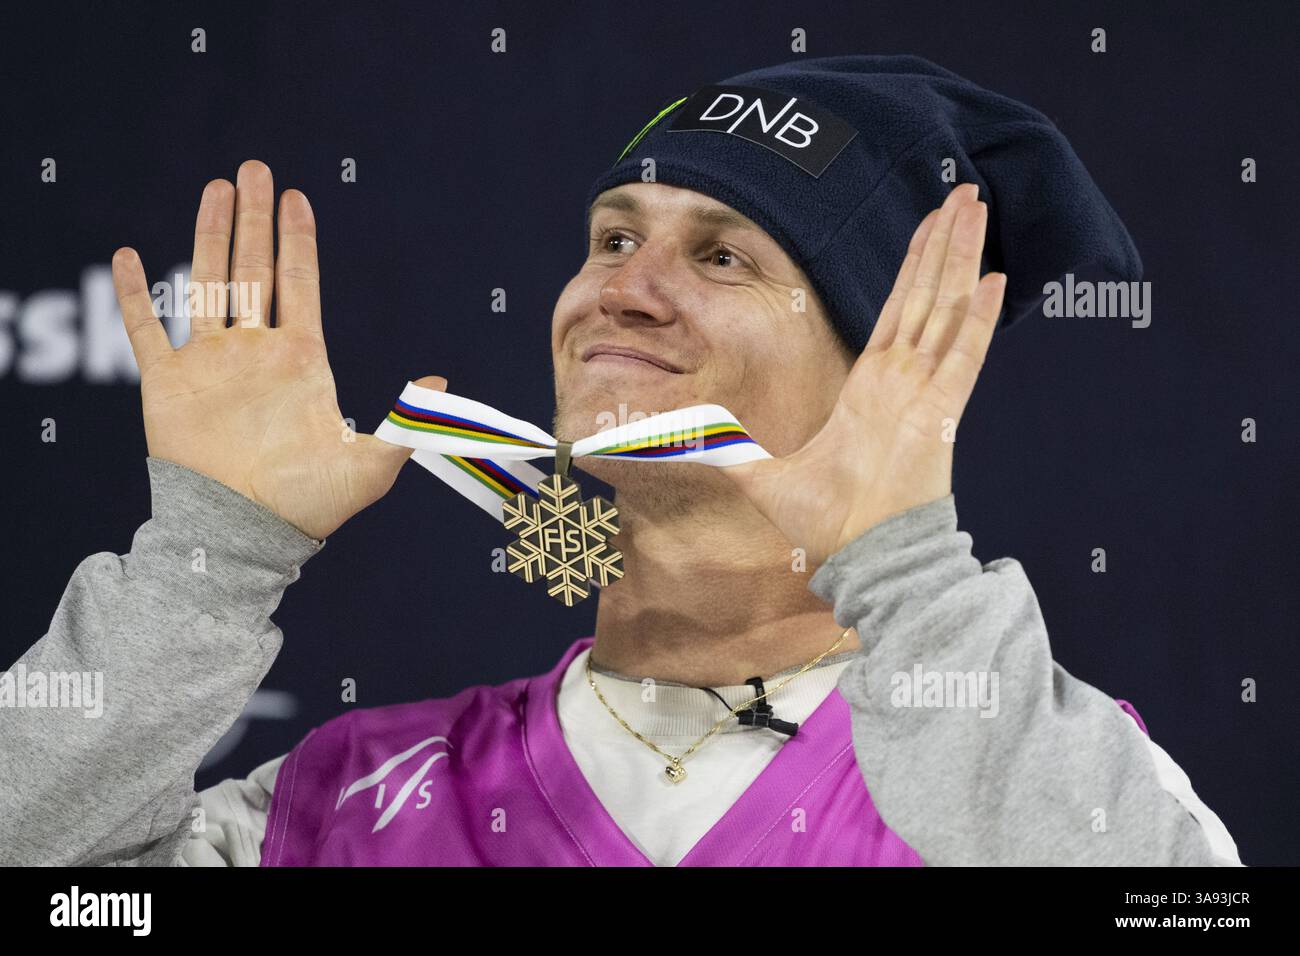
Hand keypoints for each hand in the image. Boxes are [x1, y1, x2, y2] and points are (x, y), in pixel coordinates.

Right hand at [112, 159, 444, 540]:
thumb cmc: (311, 503)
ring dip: (209, 236)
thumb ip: (408, 423)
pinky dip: (137, 295)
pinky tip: (130, 257)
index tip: (298, 196)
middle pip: (254, 269)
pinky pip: (146, 330)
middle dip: (255, 219)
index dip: (298, 239)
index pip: (299, 282)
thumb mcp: (372, 464)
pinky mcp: (167, 384)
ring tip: (215, 189)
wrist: (248, 533)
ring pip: (206, 283)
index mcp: (301, 358)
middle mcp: (256, 351)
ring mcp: (211, 364)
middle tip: (254, 168)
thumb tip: (444, 385)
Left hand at [722, 183, 1006, 565]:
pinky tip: (991, 278)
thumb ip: (724, 450)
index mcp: (873, 387)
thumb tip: (673, 437)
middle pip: (926, 294)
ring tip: (976, 206)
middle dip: (942, 241)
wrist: (861, 560)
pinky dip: (976, 320)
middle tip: (962, 191)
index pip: (899, 309)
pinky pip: (962, 358)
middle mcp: (904, 381)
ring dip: (961, 257)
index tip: (928, 223)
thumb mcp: (761, 475)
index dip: (913, 264)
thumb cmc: (827, 524)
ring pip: (946, 309)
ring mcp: (925, 394)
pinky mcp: (939, 415)